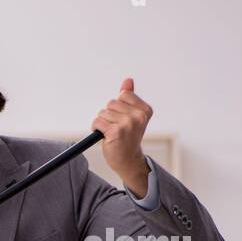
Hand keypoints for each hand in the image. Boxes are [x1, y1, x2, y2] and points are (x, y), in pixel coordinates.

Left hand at [92, 77, 152, 196]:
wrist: (127, 160)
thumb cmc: (128, 137)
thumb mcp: (132, 115)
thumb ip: (130, 97)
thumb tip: (127, 80)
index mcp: (145, 110)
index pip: (123, 95)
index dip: (118, 107)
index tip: (123, 119)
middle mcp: (138, 116)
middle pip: (111, 103)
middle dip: (109, 115)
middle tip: (116, 128)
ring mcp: (127, 124)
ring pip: (103, 112)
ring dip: (103, 122)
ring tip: (111, 133)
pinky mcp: (115, 132)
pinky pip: (97, 122)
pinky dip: (96, 128)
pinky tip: (103, 135)